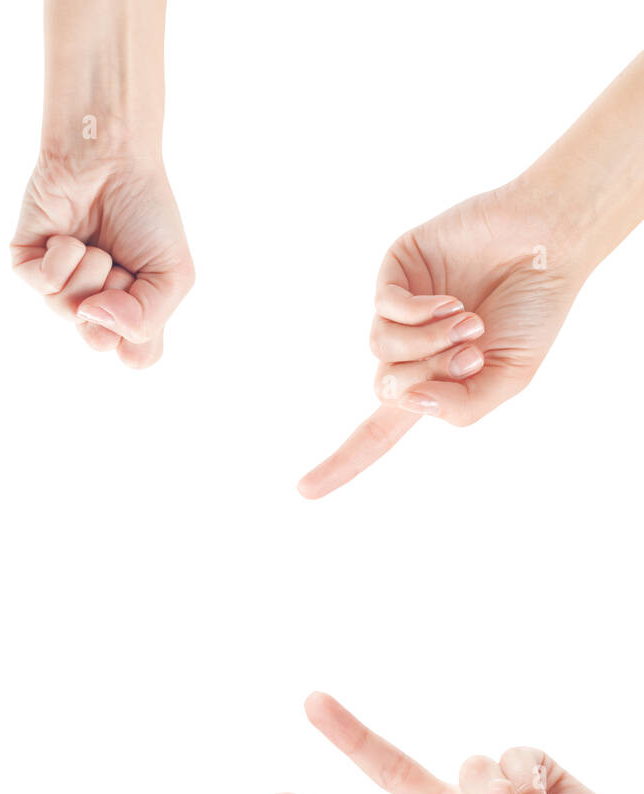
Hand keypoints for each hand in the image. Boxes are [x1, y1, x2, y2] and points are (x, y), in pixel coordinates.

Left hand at [11, 154, 193, 368]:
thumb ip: (149, 321)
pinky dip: (64, 258)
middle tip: (120, 264)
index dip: (140, 332)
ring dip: (92, 272)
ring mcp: (57, 289)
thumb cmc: (146, 211)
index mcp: (125, 313)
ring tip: (96, 245)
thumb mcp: (173, 274)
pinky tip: (69, 236)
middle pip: (97, 341)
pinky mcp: (27, 266)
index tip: (144, 290)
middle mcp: (89, 307)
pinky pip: (45, 285)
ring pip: (69, 312)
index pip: (134, 357)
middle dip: (116, 298)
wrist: (113, 156)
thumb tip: (96, 320)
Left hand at [300, 184, 582, 498]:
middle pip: (385, 388)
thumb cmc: (535, 310)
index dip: (342, 462)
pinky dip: (420, 314)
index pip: (376, 432)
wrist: (553, 240)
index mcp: (430, 382)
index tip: (303, 491)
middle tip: (472, 352)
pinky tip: (452, 303)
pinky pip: (385, 307)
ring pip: (381, 349)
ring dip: (427, 345)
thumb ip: (463, 407)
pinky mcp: (397, 270)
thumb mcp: (510, 377)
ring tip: (470, 323)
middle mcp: (408, 348)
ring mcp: (399, 307)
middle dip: (431, 376)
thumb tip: (410, 400)